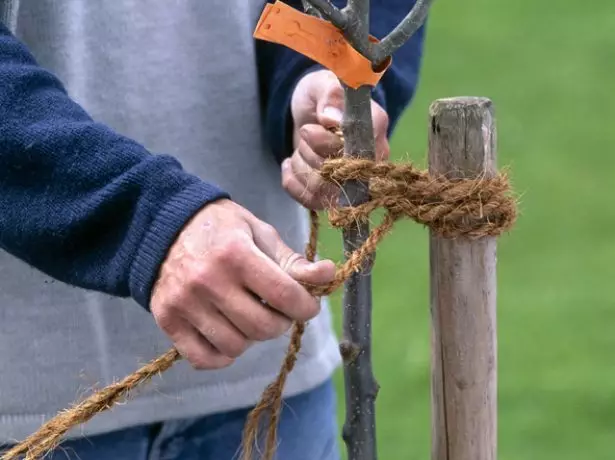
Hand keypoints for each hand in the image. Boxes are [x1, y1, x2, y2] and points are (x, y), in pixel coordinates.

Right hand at [150, 199, 335, 369]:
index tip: (307, 305)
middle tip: (278, 309)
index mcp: (236, 254)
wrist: (165, 226)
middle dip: (281, 322)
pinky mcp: (168, 321)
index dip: (306, 307)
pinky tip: (228, 334)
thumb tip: (327, 274)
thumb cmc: (222, 229)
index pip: (285, 296)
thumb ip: (292, 260)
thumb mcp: (260, 234)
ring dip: (252, 338)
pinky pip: (203, 358)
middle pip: (263, 327)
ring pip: (236, 346)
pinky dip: (223, 354)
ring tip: (249, 316)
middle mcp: (208, 281)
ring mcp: (185, 304)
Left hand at [282, 69, 389, 209]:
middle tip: (306, 130)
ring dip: (301, 164)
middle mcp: (371, 159)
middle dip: (310, 149)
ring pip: (322, 187)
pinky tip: (290, 164)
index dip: (330, 141)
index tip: (315, 123)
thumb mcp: (322, 84)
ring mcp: (354, 181)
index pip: (360, 145)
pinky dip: (292, 182)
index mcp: (375, 127)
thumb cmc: (322, 97)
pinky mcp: (334, 195)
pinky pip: (311, 201)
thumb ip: (329, 95)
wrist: (310, 116)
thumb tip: (331, 118)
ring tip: (300, 147)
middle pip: (337, 170)